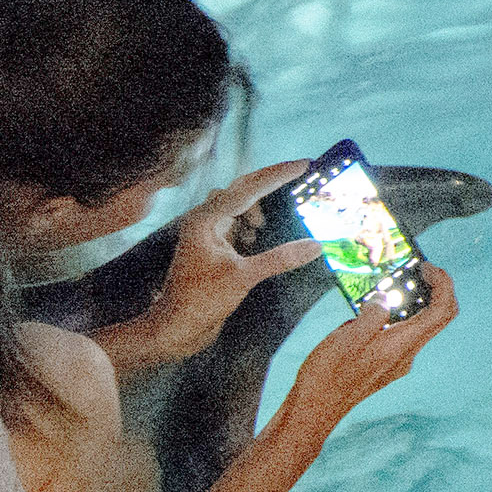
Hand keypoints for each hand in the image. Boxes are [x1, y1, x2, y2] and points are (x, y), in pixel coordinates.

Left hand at [136, 162, 321, 361]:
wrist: (175, 327)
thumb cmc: (202, 300)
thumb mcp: (244, 277)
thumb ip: (280, 258)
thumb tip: (316, 245)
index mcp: (206, 219)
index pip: (248, 188)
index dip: (278, 175)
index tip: (304, 164)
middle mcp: (204, 219)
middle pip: (242, 188)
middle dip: (270, 183)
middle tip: (300, 174)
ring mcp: (207, 232)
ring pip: (238, 204)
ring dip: (258, 208)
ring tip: (268, 225)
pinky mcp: (212, 246)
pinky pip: (236, 222)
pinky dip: (252, 224)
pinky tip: (259, 238)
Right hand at [272, 263, 458, 441]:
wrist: (313, 412)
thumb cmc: (328, 376)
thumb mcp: (348, 336)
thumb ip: (373, 313)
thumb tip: (384, 300)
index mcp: (402, 345)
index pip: (442, 312)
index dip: (444, 284)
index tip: (428, 266)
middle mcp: (406, 355)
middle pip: (437, 319)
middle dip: (433, 290)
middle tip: (416, 271)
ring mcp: (397, 362)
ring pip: (418, 327)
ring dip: (411, 303)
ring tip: (388, 285)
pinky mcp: (384, 366)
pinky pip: (400, 336)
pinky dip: (395, 317)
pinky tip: (371, 309)